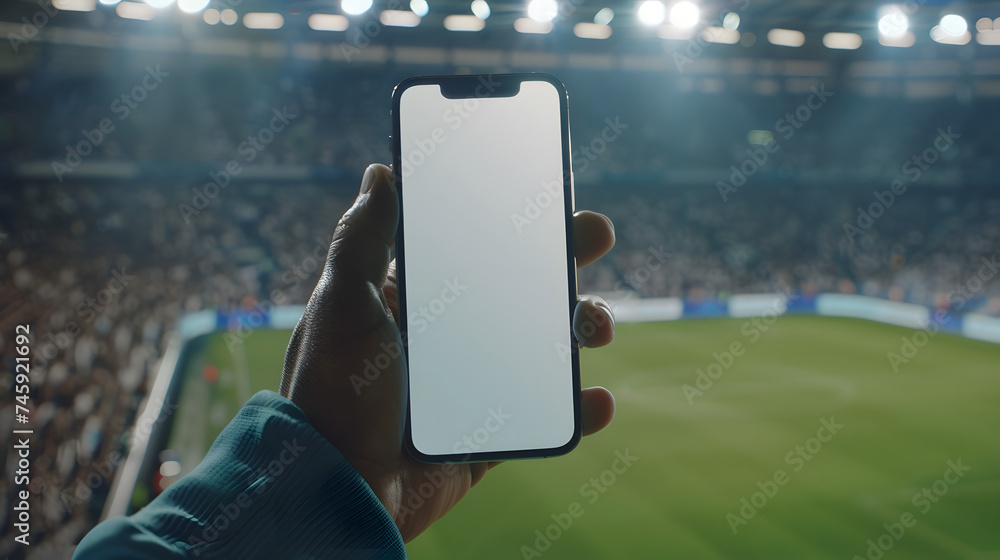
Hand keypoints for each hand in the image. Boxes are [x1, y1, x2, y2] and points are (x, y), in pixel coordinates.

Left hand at [279, 164, 616, 542]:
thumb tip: (379, 170)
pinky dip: (578, 408)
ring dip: (581, 327)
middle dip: (562, 259)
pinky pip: (544, 413)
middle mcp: (446, 336)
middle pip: (519, 287)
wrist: (336, 490)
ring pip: (542, 344)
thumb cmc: (331, 391)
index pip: (470, 245)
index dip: (512, 217)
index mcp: (411, 299)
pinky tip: (597, 401)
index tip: (550, 192)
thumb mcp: (342, 305)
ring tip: (594, 328)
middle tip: (594, 236)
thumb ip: (361, 239)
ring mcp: (472, 385)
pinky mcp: (488, 432)